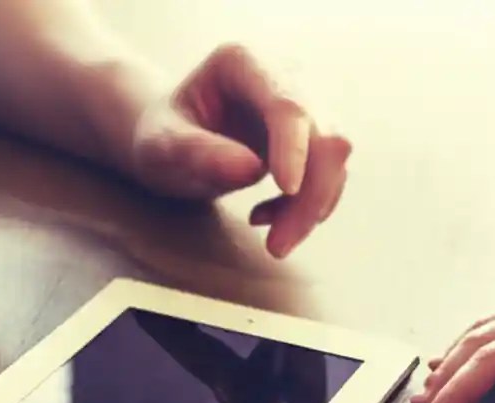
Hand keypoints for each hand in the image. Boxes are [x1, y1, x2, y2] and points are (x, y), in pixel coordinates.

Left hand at [128, 44, 351, 257]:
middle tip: (276, 248)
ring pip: (334, 160)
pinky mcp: (311, 138)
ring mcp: (303, 106)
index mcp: (242, 63)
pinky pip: (328, 176)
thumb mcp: (161, 147)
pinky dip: (305, 208)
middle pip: (324, 136)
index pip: (287, 104)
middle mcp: (283, 76)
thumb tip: (251, 169)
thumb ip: (196, 153)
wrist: (170, 141)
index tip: (287, 191)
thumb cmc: (161, 138)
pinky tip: (264, 217)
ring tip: (269, 240)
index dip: (294, 148)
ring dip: (311, 209)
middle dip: (309, 196)